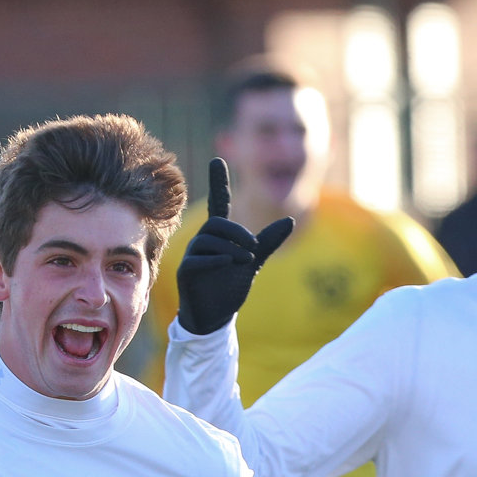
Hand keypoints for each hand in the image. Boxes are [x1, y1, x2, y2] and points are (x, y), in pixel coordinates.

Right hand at [176, 158, 293, 334]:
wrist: (215, 317)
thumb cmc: (229, 287)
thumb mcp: (253, 262)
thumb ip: (268, 242)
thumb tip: (291, 219)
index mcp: (219, 235)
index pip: (218, 202)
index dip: (218, 181)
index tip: (217, 159)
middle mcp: (203, 241)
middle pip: (217, 224)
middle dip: (238, 232)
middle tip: (255, 248)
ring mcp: (192, 255)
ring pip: (208, 240)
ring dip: (231, 248)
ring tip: (247, 261)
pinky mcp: (186, 272)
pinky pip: (197, 259)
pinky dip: (214, 260)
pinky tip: (227, 264)